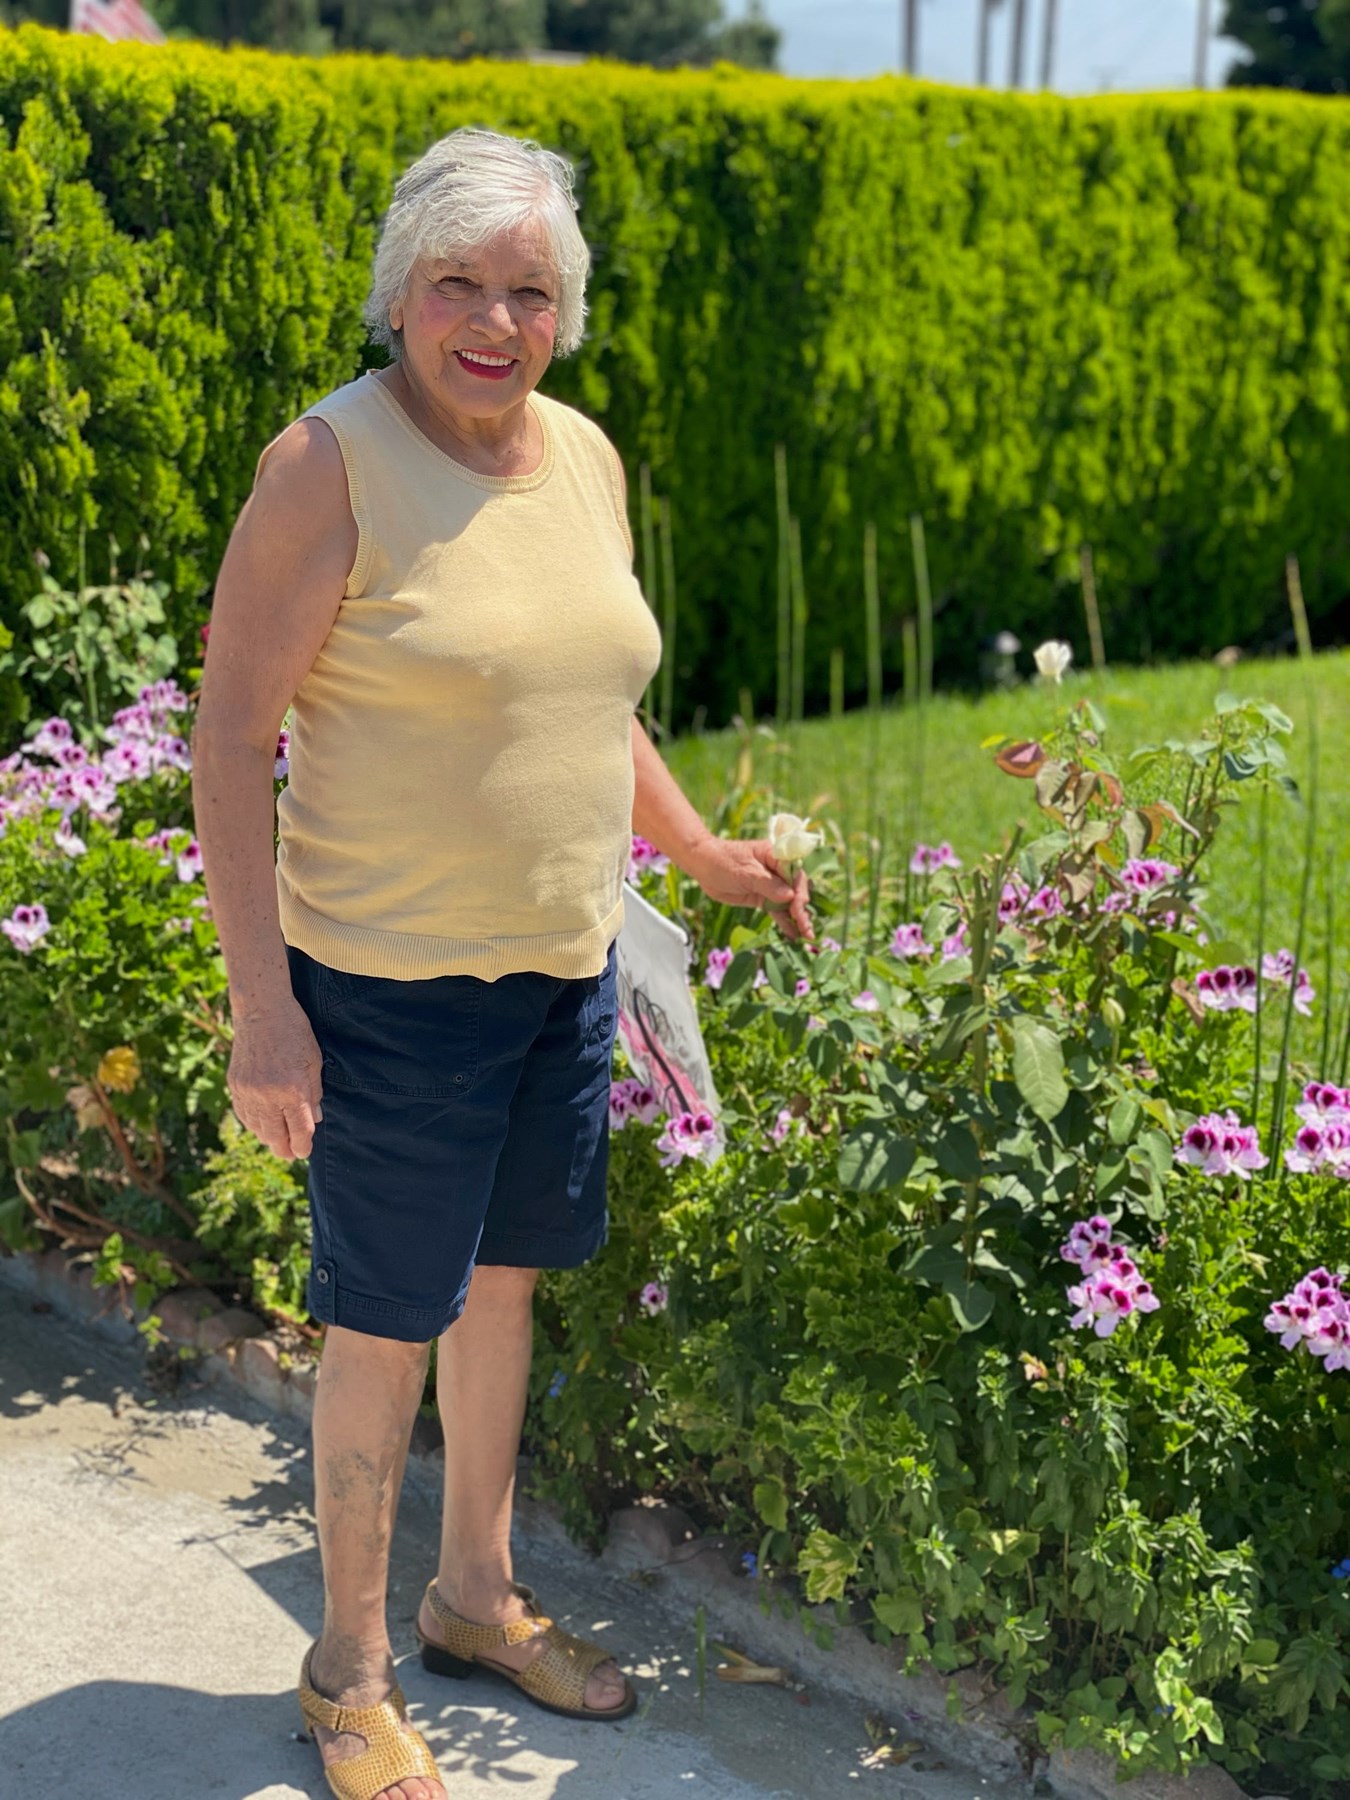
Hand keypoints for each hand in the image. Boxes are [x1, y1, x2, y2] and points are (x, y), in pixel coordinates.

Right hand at [227, 993, 324, 1160]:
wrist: (261, 1011)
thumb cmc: (295, 1032)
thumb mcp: (314, 1062)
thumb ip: (314, 1093)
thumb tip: (316, 1119)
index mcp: (293, 1090)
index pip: (299, 1130)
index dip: (303, 1145)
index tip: (304, 1152)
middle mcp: (268, 1095)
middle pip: (275, 1136)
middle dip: (284, 1149)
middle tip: (290, 1155)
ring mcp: (248, 1091)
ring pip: (257, 1128)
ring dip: (268, 1138)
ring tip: (277, 1143)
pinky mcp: (235, 1085)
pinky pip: (243, 1114)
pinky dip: (253, 1124)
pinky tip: (260, 1126)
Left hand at [687, 836, 813, 942]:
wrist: (703, 865)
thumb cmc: (723, 860)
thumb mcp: (745, 871)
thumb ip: (768, 884)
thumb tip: (790, 896)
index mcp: (777, 857)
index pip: (795, 875)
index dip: (800, 893)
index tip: (799, 908)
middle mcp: (778, 871)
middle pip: (797, 890)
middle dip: (802, 909)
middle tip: (806, 928)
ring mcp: (771, 886)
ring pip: (789, 903)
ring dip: (797, 919)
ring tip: (806, 936)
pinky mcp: (763, 898)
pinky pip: (777, 911)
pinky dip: (785, 922)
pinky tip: (793, 936)